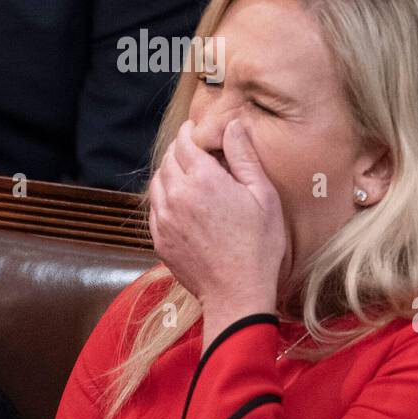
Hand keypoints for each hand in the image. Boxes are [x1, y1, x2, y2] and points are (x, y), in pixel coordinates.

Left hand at [148, 118, 285, 349]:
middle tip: (194, 150)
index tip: (196, 130)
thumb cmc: (258, 246)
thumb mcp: (262, 195)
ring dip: (169, 172)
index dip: (190, 132)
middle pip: (168, 159)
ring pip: (157, 182)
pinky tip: (180, 202)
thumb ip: (244, 156)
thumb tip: (232, 124)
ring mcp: (164, 218)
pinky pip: (155, 207)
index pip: (184, 142)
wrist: (237, 293)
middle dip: (179, 150)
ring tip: (187, 174)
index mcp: (203, 179)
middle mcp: (177, 194)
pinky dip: (164, 197)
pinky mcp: (159, 238)